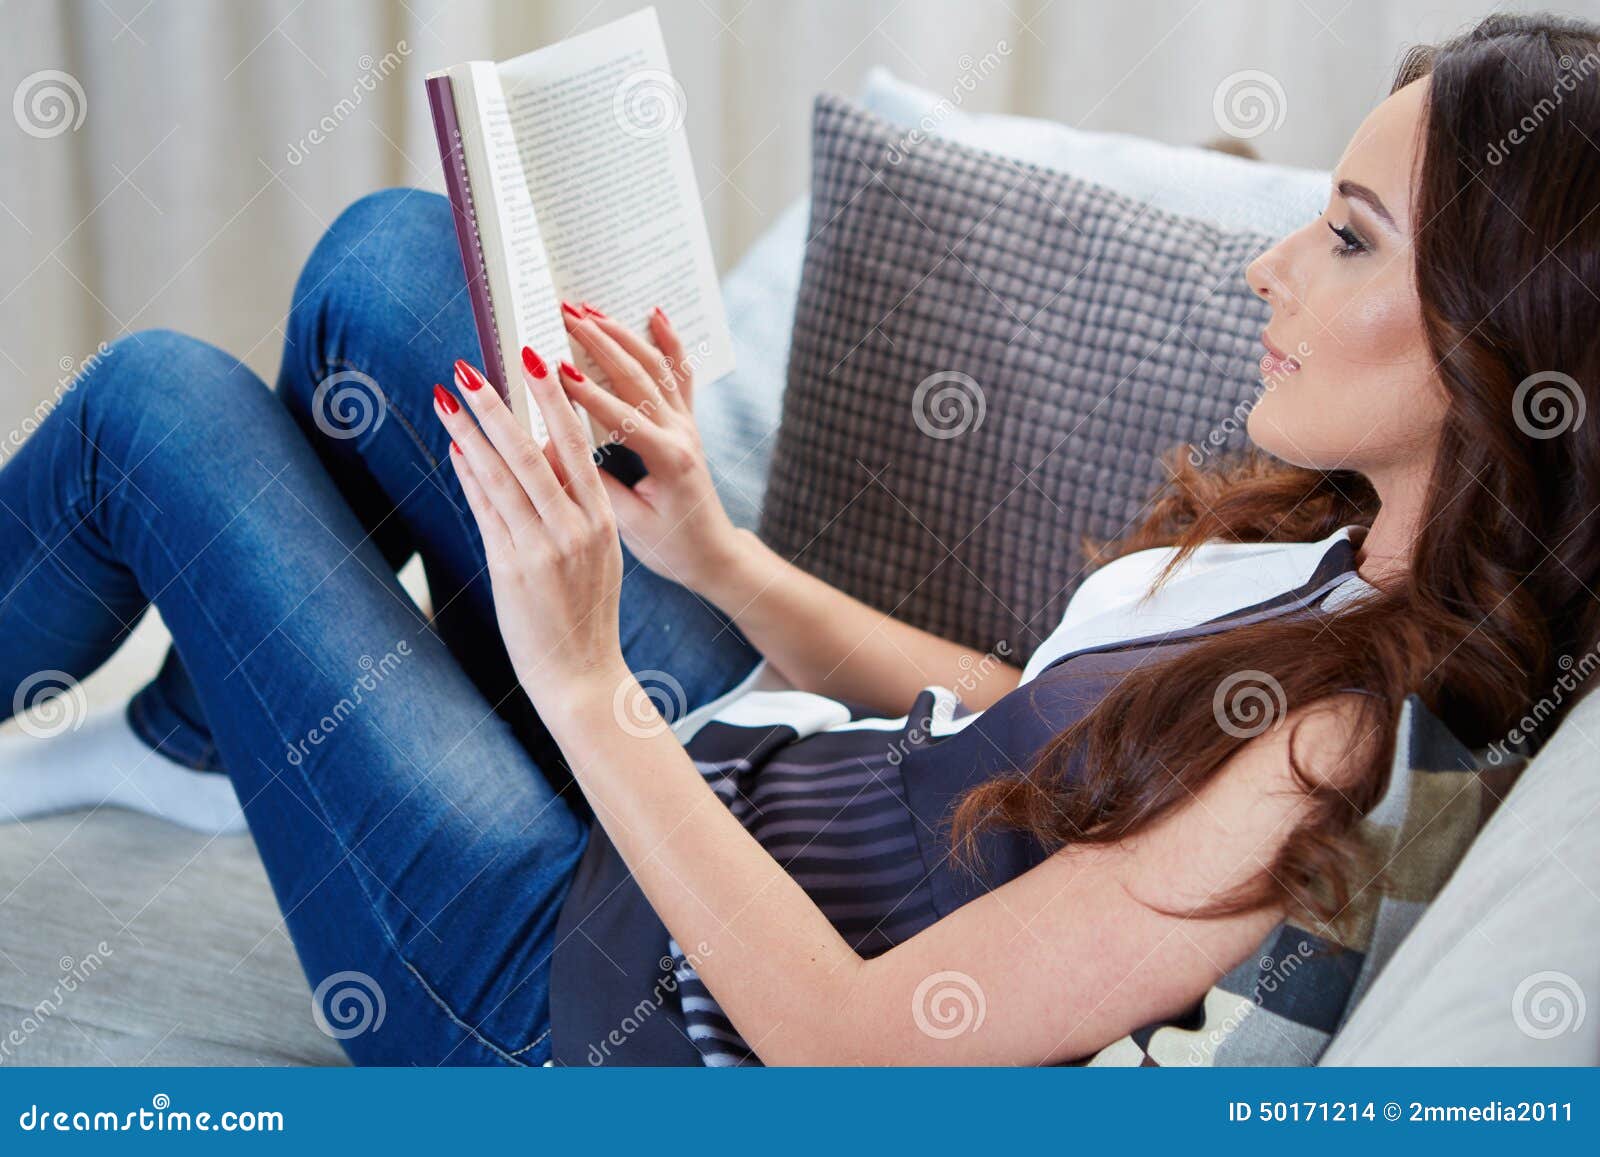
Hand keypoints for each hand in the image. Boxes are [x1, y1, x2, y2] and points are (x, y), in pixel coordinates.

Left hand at [432, 355, 626, 693]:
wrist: (583, 674)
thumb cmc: (587, 611)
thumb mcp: (599, 553)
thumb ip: (575, 506)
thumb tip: (545, 456)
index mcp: (601, 519)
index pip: (575, 445)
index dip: (552, 400)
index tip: (533, 360)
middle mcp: (575, 528)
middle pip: (532, 452)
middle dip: (498, 405)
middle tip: (471, 368)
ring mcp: (543, 548)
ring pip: (502, 476)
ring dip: (471, 432)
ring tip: (448, 395)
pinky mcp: (512, 569)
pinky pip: (486, 511)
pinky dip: (468, 475)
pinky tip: (454, 447)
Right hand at [558, 302, 741, 592]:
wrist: (713, 554)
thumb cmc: (672, 548)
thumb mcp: (631, 526)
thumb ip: (597, 486)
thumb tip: (558, 452)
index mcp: (668, 460)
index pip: (622, 417)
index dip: (586, 393)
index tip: (553, 368)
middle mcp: (681, 434)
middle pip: (638, 376)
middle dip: (598, 342)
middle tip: (563, 315)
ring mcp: (686, 424)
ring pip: (655, 366)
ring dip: (620, 334)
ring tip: (587, 309)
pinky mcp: (686, 422)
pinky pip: (680, 374)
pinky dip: (669, 341)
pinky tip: (655, 313)